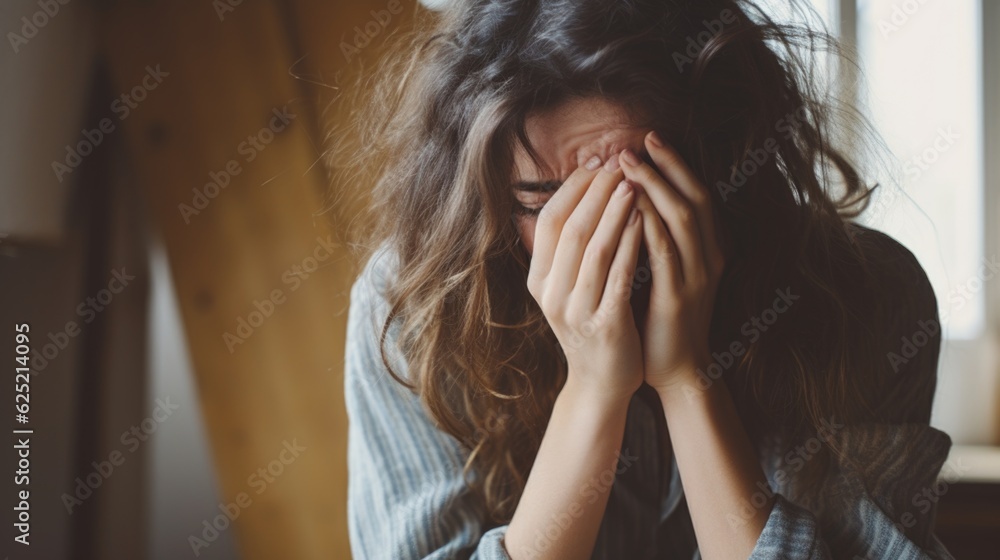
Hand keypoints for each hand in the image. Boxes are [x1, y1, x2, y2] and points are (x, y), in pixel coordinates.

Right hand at [526, 157, 645, 403]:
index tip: (597, 163)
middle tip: (619, 164)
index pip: (549, 222)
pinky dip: (630, 244)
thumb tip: (582, 192)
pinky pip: (618, 275)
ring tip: (633, 183)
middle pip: (571, 229)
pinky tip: (644, 221)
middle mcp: (550, 294)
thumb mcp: (567, 288)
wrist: (601, 383)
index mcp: (538, 281)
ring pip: (594, 249)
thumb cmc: (591, 325)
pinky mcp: (604, 324)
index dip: (572, 188)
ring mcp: (575, 311)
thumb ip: (569, 250)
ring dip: (614, 211)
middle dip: (596, 192)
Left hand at [617, 131, 727, 394]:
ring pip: (681, 218)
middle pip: (694, 197)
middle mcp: (708, 257)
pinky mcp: (679, 296)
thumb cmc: (662, 321)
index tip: (648, 141)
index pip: (696, 196)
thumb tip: (627, 204)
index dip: (675, 166)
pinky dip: (647, 224)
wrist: (677, 371)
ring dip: (653, 186)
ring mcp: (697, 276)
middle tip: (638, 140)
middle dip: (666, 166)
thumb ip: (654, 241)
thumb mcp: (662, 273)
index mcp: (706, 251)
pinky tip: (628, 205)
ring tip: (627, 163)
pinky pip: (664, 252)